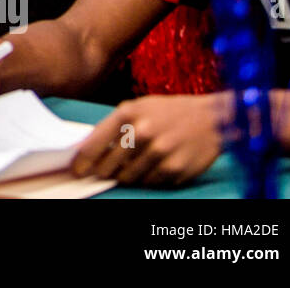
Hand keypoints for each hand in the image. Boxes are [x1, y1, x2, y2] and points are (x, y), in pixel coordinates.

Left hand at [71, 93, 228, 186]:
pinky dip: (148, 178)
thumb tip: (90, 149)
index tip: (75, 170)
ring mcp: (159, 152)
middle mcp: (142, 132)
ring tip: (135, 164)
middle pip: (108, 165)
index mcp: (128, 113)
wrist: (213, 118)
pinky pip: (150, 183)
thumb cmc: (171, 111)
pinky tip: (156, 165)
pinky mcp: (174, 169)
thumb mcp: (139, 107)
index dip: (81, 161)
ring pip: (128, 177)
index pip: (94, 144)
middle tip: (102, 172)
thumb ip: (115, 126)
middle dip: (102, 171)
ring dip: (126, 175)